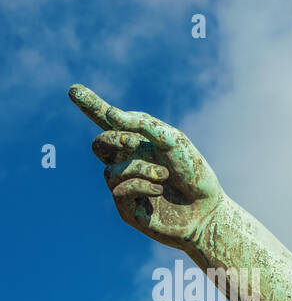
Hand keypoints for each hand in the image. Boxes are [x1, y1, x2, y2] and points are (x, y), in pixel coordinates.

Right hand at [69, 84, 223, 248]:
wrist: (209, 211)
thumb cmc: (194, 174)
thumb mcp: (173, 142)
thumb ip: (144, 125)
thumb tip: (110, 114)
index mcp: (138, 145)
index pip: (108, 124)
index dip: (91, 106)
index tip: (73, 89)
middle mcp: (128, 163)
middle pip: (99, 145)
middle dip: (113, 139)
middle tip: (132, 141)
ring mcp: (126, 187)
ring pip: (110, 170)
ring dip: (138, 168)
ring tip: (164, 175)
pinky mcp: (128, 210)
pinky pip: (119, 190)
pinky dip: (140, 185)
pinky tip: (158, 190)